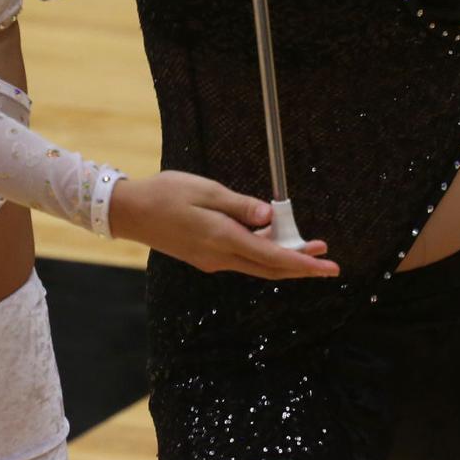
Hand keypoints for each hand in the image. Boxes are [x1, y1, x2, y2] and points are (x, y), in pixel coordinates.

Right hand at [109, 172, 339, 279]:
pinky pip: (241, 259)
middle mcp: (220, 257)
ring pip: (256, 265)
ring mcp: (211, 261)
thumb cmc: (166, 194)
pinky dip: (261, 251)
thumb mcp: (207, 190)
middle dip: (300, 265)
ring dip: (281, 258)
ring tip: (303, 244)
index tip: (327, 265)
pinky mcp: (204, 258)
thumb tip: (270, 217)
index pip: (273, 257)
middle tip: (326, 260)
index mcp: (223, 239)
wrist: (131, 212)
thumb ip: (240, 205)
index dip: (304, 263)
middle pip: (269, 268)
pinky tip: (267, 236)